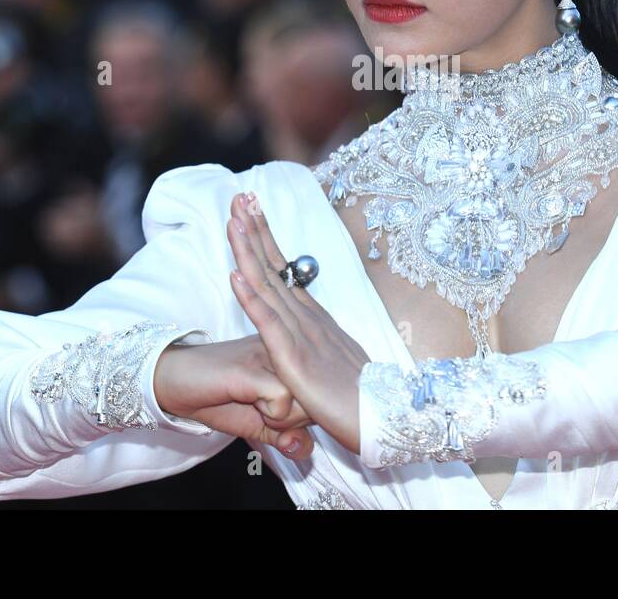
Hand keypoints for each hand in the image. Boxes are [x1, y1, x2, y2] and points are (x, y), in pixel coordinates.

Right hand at [153, 333, 315, 458]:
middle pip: (317, 396)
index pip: (321, 391)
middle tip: (260, 406)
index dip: (303, 414)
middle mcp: (285, 350)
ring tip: (253, 402)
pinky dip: (269, 413)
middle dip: (293, 418)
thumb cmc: (216, 398)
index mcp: (290, 357)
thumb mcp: (257, 423)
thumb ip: (284, 435)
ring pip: (304, 398)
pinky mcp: (253, 366)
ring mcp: (270, 354)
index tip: (272, 408)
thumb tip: (305, 449)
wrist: (175, 381)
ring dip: (280, 416)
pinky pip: (282, 399)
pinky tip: (246, 399)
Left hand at [226, 191, 370, 456]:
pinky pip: (269, 323)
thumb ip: (319, 346)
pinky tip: (235, 275)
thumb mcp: (335, 364)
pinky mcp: (295, 357)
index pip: (284, 270)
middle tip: (239, 196)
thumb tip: (309, 335)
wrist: (384, 420)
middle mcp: (308, 318)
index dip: (266, 238)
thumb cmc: (361, 400)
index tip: (252, 210)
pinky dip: (251, 297)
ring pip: (269, 285)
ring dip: (248, 251)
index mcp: (315, 318)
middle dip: (255, 230)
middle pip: (275, 267)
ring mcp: (302, 335)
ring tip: (233, 221)